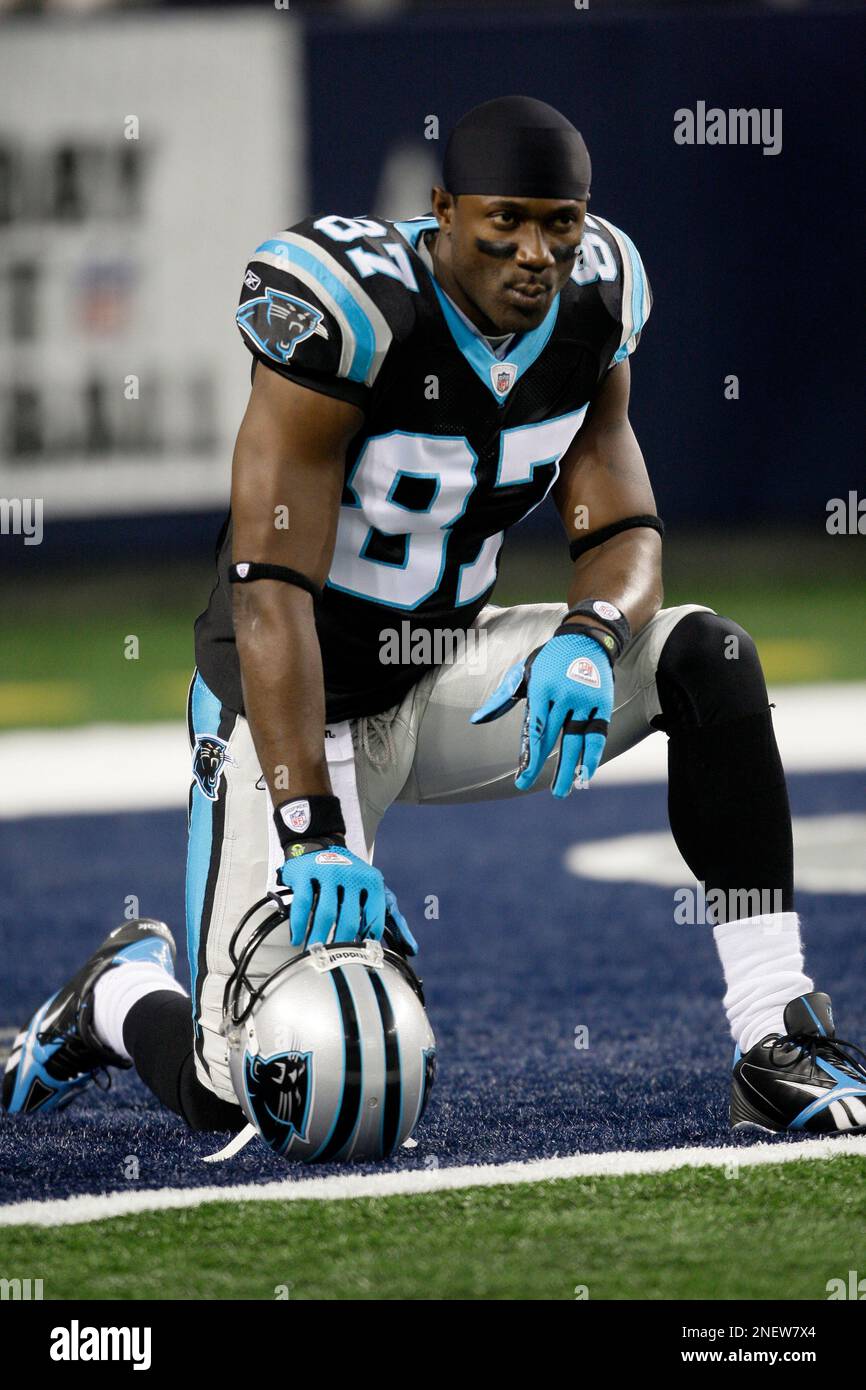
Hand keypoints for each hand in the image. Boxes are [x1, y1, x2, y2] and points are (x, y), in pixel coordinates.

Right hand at [278, 844, 417, 952]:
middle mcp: (352, 876)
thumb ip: (395, 919)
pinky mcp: (306, 873)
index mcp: (372, 882)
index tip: (358, 958)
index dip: (366, 941)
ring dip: (319, 938)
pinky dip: (299, 924)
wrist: (319, 846)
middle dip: (341, 944)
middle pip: (349, 919)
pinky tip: (297, 938)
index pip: (374, 918)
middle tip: (334, 961)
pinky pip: (303, 904)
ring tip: (314, 953)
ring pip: (326, 913)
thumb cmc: (350, 878)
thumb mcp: (374, 892)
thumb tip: (413, 949)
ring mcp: (328, 873)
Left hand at [470, 629, 613, 796]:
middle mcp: (563, 695)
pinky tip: (586, 774)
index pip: (533, 730)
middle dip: (539, 766)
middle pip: (551, 738)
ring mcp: (584, 700)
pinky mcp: (602, 704)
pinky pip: (597, 735)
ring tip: (561, 791)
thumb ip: (501, 699)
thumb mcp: (523, 673)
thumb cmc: (549, 660)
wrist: (587, 638)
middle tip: (529, 787)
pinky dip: (592, 755)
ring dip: (568, 768)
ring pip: (575, 740)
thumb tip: (476, 720)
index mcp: (541, 689)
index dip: (527, 756)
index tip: (521, 778)